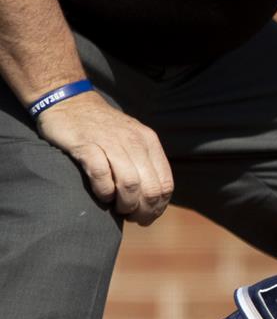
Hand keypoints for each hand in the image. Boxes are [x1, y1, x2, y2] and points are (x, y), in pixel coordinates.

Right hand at [35, 91, 173, 223]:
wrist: (68, 101)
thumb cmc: (101, 128)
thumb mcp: (131, 140)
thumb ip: (143, 163)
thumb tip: (152, 200)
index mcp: (149, 142)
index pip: (166, 184)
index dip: (158, 207)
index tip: (146, 216)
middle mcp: (134, 141)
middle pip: (151, 188)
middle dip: (144, 211)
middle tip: (132, 217)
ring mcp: (110, 142)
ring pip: (131, 184)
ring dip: (125, 204)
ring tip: (117, 209)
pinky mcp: (86, 144)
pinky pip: (102, 174)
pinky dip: (104, 191)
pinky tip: (102, 196)